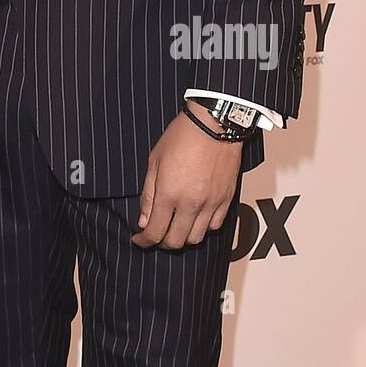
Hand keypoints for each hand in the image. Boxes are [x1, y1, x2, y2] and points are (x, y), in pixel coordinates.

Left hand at [131, 106, 242, 250]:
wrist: (214, 124)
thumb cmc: (182, 137)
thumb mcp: (155, 161)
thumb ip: (149, 194)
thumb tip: (144, 220)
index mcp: (169, 193)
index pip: (155, 232)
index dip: (144, 241)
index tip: (139, 240)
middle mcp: (191, 203)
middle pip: (175, 241)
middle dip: (161, 242)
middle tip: (155, 233)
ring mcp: (211, 203)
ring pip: (196, 238)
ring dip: (183, 238)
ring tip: (175, 227)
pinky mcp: (226, 200)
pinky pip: (214, 226)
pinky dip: (202, 228)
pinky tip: (195, 218)